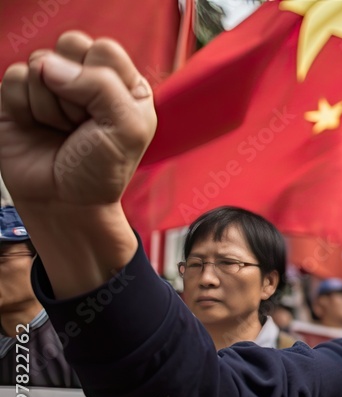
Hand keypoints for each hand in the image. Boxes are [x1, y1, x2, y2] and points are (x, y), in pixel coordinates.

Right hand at [0, 31, 155, 208]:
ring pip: (38, 63)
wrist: (64, 203)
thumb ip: (101, 86)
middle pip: (69, 45)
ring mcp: (50, 85)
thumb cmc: (102, 168)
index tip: (104, 114)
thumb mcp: (126, 128)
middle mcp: (86, 78)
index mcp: (121, 82)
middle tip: (80, 122)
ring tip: (61, 130)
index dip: (99, 80)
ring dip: (50, 105)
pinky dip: (24, 107)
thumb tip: (46, 65)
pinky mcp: (17, 96)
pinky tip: (36, 127)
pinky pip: (12, 79)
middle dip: (74, 89)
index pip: (104, 49)